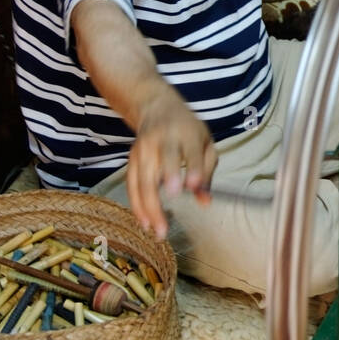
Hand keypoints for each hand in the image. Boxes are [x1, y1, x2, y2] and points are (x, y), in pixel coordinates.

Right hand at [126, 91, 217, 238]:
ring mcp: (143, 149)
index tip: (193, 187)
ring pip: (142, 180)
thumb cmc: (187, 130)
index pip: (190, 152)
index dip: (193, 169)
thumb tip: (205, 202)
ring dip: (148, 208)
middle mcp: (162, 140)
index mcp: (187, 133)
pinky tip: (144, 222)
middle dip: (161, 194)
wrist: (156, 108)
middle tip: (168, 220)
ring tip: (158, 232)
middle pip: (160, 167)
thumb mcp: (205, 144)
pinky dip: (137, 204)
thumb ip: (206, 172)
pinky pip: (131, 185)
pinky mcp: (131, 158)